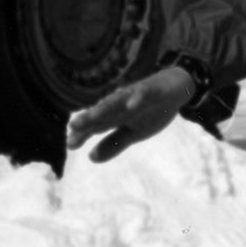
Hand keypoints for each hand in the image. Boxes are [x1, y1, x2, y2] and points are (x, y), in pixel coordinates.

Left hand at [66, 66, 199, 163]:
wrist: (175, 89)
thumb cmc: (149, 111)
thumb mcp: (132, 133)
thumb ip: (113, 144)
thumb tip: (90, 157)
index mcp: (115, 116)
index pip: (96, 126)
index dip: (83, 133)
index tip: (70, 144)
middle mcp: (121, 105)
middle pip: (102, 113)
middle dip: (88, 118)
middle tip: (72, 126)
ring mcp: (134, 96)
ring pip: (118, 101)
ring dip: (105, 108)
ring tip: (93, 116)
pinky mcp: (151, 89)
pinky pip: (144, 93)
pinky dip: (137, 98)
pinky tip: (131, 105)